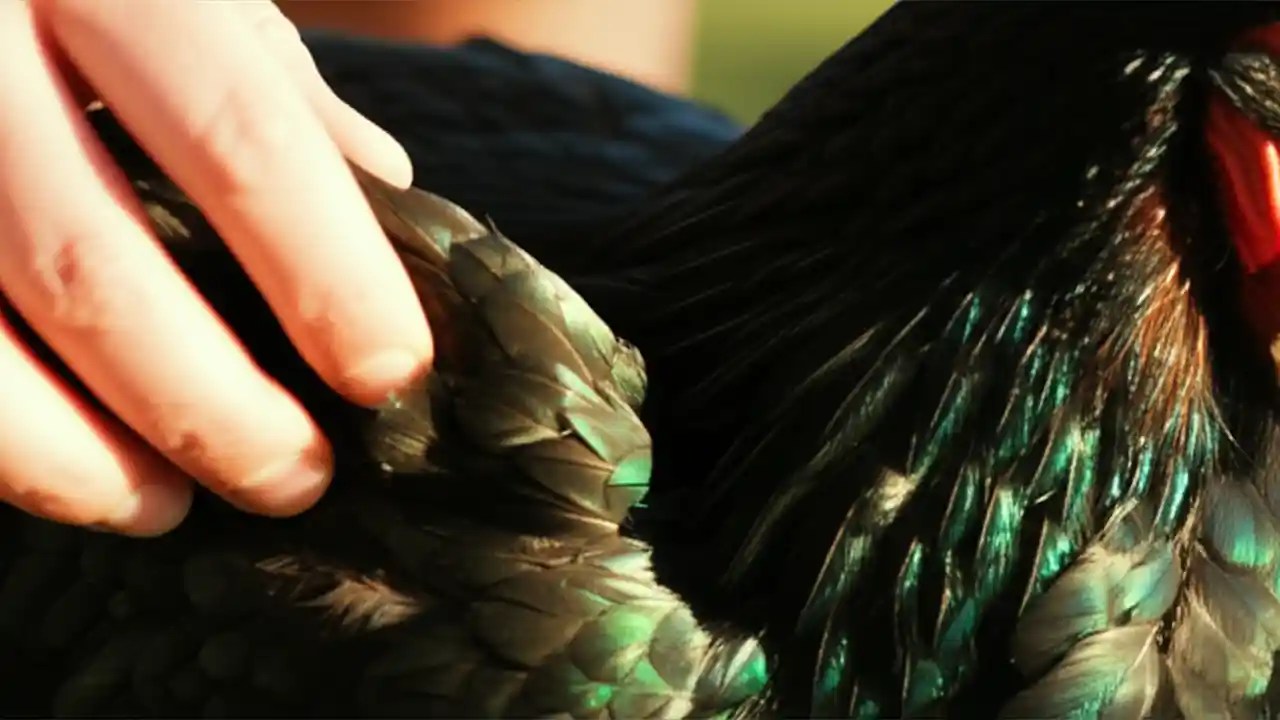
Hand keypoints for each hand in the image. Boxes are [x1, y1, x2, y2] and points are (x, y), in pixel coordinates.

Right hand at [0, 0, 432, 535]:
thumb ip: (268, 80)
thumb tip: (386, 187)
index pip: (241, 138)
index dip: (327, 274)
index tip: (391, 374)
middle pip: (91, 264)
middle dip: (210, 406)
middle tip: (295, 477)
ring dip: (73, 459)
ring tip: (163, 506)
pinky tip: (56, 468)